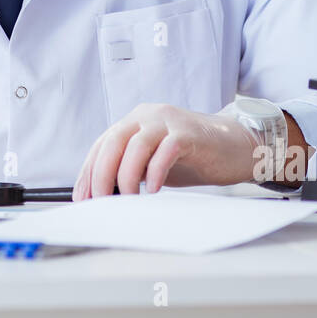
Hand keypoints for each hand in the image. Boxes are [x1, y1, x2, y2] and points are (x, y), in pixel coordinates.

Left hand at [72, 103, 257, 200]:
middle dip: (101, 174)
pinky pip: (166, 150)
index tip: (82, 198)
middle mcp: (147, 116)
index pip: (102, 145)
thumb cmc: (191, 156)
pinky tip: (153, 189)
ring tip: (127, 199)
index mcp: (134, 121)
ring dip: (125, 176)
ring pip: (135, 145)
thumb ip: (130, 170)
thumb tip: (102, 194)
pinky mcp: (188, 134)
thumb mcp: (153, 162)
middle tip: (100, 201)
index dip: (88, 172)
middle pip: (113, 142)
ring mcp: (168, 122)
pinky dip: (155, 172)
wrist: (234, 146)